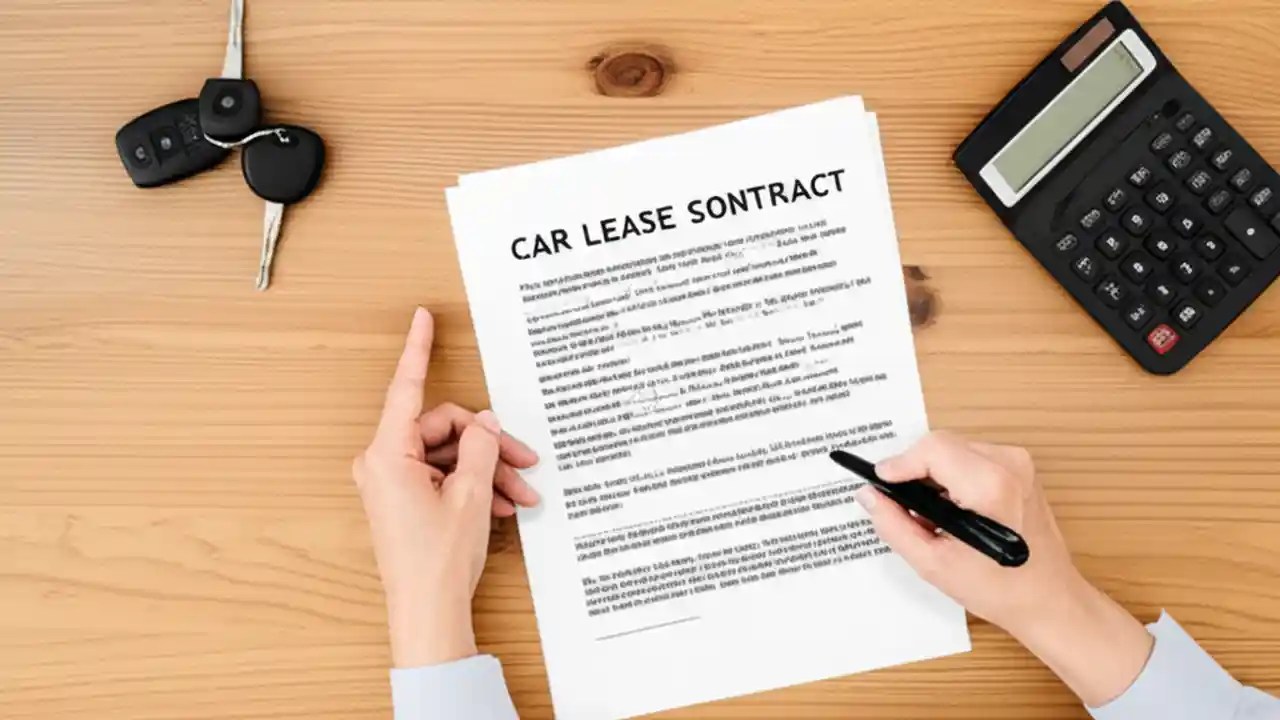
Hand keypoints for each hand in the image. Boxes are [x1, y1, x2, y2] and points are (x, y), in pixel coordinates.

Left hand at [354, 307, 539, 667]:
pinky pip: (444, 475)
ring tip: (520, 492)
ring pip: (450, 455)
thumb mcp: (472, 494)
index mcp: (387, 454)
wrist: (427, 613)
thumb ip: (482, 448)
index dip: (418, 349)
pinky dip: (474, 486)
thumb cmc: (437, 561)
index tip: (422, 317)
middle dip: (489, 444)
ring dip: (487, 471)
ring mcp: (393, 482)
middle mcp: (382, 463)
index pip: (407, 388)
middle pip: (444, 428)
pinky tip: (503, 503)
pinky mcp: (404, 499)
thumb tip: (489, 423)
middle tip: (525, 462)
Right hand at [858, 431, 1152, 707]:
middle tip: (901, 505)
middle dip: (914, 470)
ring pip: (954, 449)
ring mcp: (1018, 464)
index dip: (899, 463)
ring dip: (932, 474)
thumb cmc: (1001, 589)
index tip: (879, 482)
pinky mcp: (1020, 468)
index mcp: (990, 486)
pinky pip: (971, 457)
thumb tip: (869, 496)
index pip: (931, 449)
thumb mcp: (934, 564)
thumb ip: (894, 525)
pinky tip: (950, 509)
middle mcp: (1008, 465)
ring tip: (928, 514)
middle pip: (941, 445)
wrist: (1051, 600)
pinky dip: (952, 476)